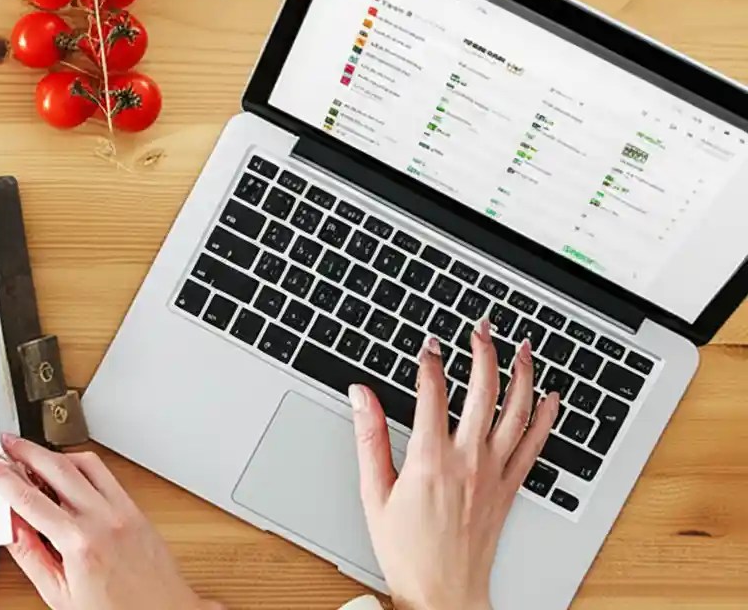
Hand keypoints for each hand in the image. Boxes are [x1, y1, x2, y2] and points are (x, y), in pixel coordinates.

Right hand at [0, 433, 219, 609]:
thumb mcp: (59, 596)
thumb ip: (31, 557)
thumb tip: (10, 528)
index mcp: (79, 544)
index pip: (28, 499)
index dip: (0, 475)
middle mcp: (103, 519)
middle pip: (56, 467)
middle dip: (25, 450)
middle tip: (4, 441)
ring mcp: (122, 510)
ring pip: (84, 463)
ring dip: (54, 452)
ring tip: (32, 452)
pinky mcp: (135, 509)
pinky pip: (105, 474)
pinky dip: (82, 464)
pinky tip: (68, 469)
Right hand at [350, 320, 557, 609]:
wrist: (443, 592)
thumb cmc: (406, 550)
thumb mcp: (374, 492)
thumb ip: (369, 437)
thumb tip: (360, 396)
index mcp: (430, 459)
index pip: (432, 394)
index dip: (431, 362)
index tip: (429, 344)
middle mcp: (468, 461)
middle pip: (483, 392)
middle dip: (483, 352)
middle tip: (481, 328)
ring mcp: (495, 473)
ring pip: (517, 412)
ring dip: (522, 374)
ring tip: (522, 347)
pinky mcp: (511, 488)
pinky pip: (535, 445)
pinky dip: (547, 417)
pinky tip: (552, 396)